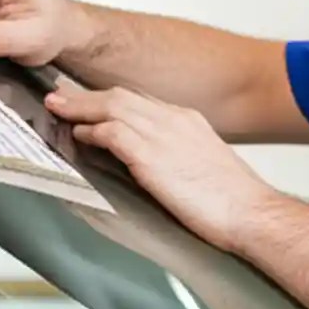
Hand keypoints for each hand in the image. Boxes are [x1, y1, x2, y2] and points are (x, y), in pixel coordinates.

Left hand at [46, 87, 278, 252]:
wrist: (250, 212)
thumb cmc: (231, 200)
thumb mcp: (203, 166)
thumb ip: (176, 157)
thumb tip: (153, 164)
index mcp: (187, 121)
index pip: (140, 100)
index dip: (110, 99)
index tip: (90, 102)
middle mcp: (174, 119)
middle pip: (120, 96)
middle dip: (86, 96)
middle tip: (60, 97)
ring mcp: (163, 135)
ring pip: (111, 106)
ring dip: (80, 107)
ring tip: (58, 110)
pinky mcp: (151, 156)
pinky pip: (113, 132)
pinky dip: (93, 131)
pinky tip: (80, 136)